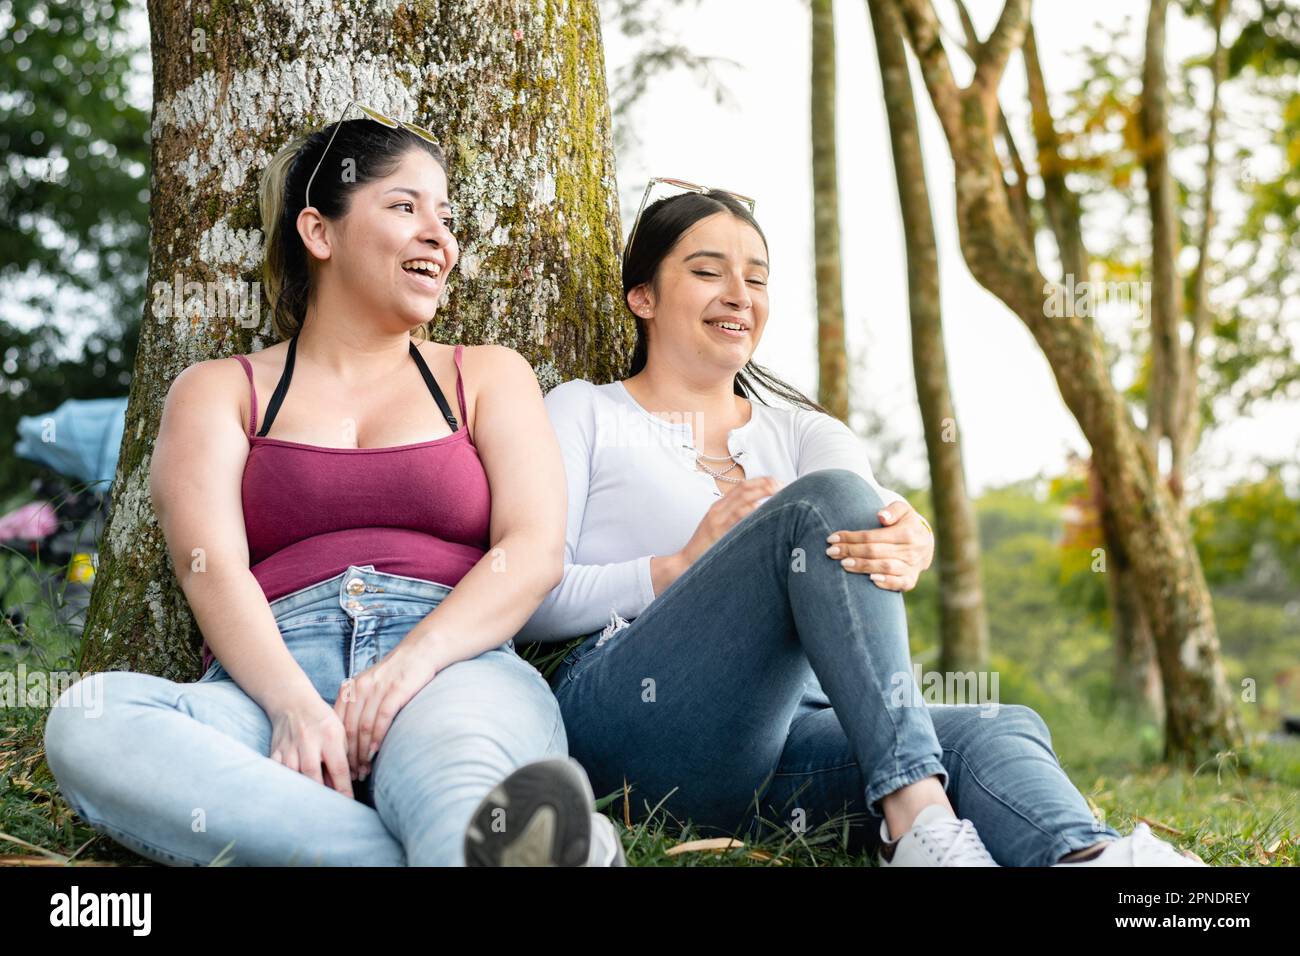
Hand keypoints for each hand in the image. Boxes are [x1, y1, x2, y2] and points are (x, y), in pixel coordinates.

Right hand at [268, 695, 354, 798]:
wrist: (293, 703)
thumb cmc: (322, 721)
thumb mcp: (340, 732)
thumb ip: (344, 757)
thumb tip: (345, 787)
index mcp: (330, 736)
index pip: (338, 768)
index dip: (343, 789)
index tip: (348, 804)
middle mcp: (308, 741)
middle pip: (313, 774)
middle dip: (321, 794)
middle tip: (330, 810)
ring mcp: (289, 747)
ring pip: (293, 775)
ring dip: (302, 792)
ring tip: (310, 808)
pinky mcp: (275, 751)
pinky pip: (277, 773)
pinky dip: (283, 785)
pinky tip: (290, 796)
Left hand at [333, 640, 438, 782]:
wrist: (421, 651)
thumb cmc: (397, 673)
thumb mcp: (371, 685)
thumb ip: (360, 705)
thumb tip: (353, 738)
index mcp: (351, 688)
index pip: (337, 723)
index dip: (337, 748)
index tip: (341, 766)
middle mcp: (360, 688)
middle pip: (348, 729)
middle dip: (348, 756)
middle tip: (351, 775)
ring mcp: (377, 689)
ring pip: (363, 727)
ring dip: (362, 752)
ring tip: (364, 770)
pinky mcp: (396, 690)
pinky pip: (381, 718)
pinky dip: (376, 738)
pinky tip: (375, 752)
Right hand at [678, 476, 783, 568]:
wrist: (685, 563)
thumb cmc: (706, 549)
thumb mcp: (720, 530)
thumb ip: (736, 521)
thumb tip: (760, 517)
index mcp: (719, 506)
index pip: (742, 485)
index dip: (761, 481)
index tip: (778, 483)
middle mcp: (718, 508)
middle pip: (744, 487)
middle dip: (765, 484)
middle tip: (783, 486)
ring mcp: (717, 519)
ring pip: (743, 498)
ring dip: (763, 494)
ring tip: (779, 495)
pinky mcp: (717, 531)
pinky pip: (737, 516)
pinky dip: (752, 510)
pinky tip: (764, 511)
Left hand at [824, 498, 933, 591]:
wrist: (924, 543)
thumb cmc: (906, 523)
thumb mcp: (903, 510)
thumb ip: (893, 510)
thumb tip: (881, 516)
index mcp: (907, 533)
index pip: (873, 536)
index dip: (851, 537)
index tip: (832, 538)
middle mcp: (911, 551)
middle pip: (875, 552)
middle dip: (850, 551)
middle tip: (831, 552)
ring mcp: (912, 567)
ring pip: (884, 567)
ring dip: (862, 566)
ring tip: (843, 563)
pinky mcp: (911, 580)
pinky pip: (900, 584)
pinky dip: (886, 583)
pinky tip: (870, 579)